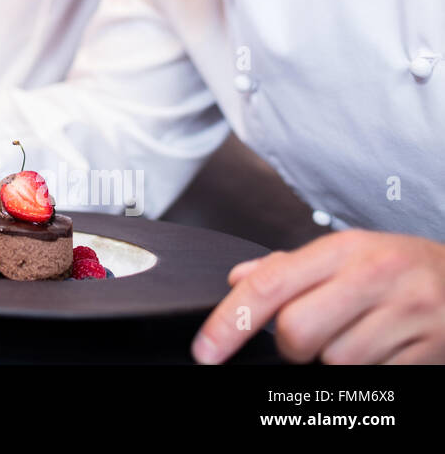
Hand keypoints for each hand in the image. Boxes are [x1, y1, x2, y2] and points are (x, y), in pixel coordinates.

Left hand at [193, 229, 444, 363]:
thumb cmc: (402, 267)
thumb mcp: (347, 253)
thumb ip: (290, 267)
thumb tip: (238, 279)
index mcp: (344, 249)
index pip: (269, 285)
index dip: (229, 323)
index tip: (206, 351)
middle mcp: (375, 277)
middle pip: (298, 332)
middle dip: (292, 347)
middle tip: (309, 338)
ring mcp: (407, 315)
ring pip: (337, 362)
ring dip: (335, 361)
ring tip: (357, 337)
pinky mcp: (430, 351)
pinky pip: (375, 379)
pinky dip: (368, 373)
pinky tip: (380, 351)